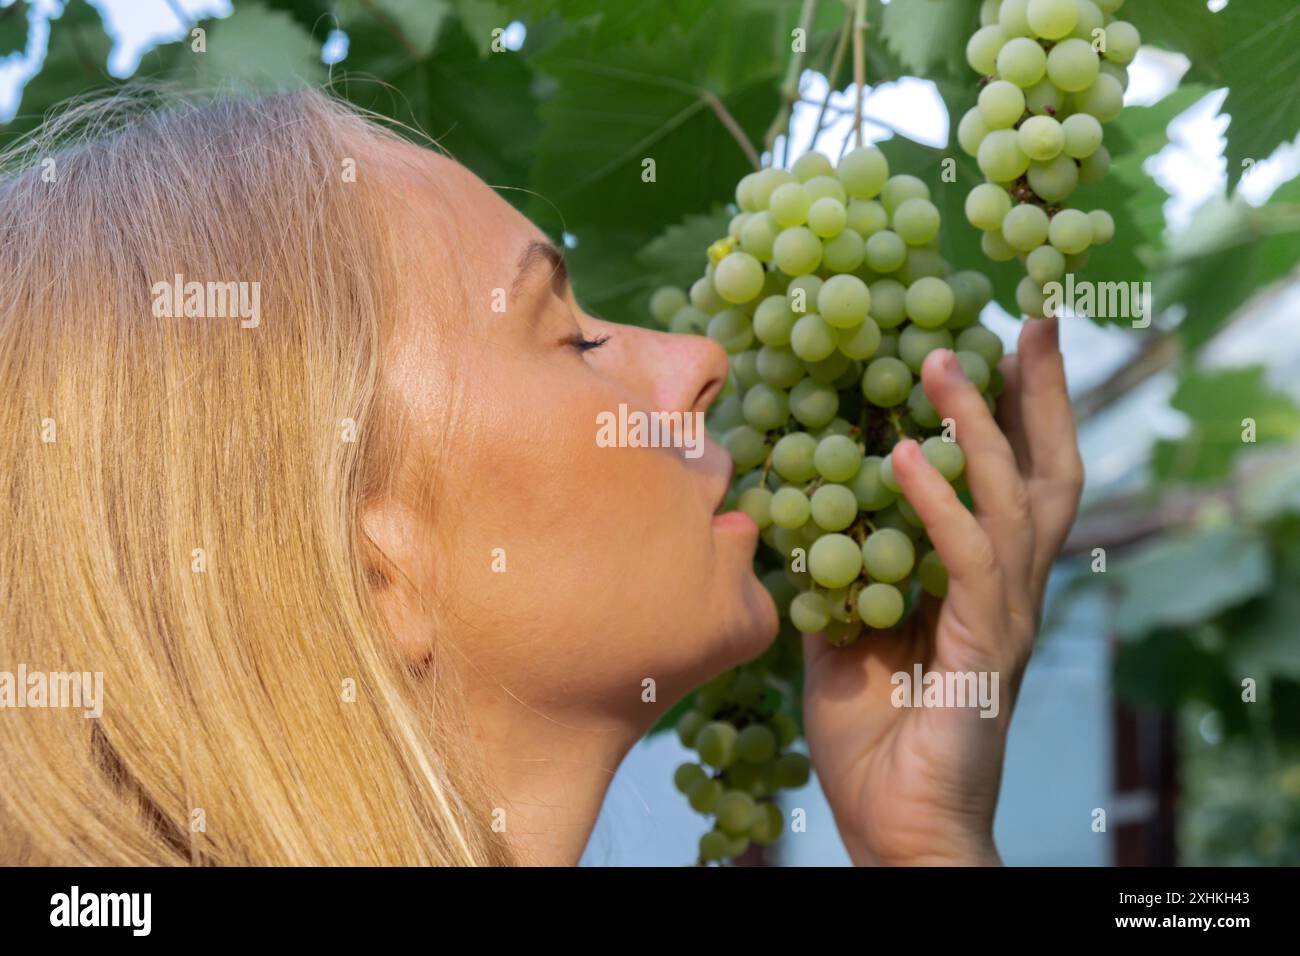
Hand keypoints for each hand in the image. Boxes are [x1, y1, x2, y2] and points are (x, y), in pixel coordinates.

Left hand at [801, 317, 1083, 865]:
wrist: (896, 828)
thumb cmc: (876, 740)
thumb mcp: (840, 637)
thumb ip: (834, 576)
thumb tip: (796, 520)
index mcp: (981, 582)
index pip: (1012, 479)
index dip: (1014, 412)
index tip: (996, 341)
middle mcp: (1008, 590)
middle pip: (1046, 472)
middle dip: (1040, 395)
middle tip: (1027, 319)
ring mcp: (1004, 619)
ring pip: (1012, 502)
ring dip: (977, 427)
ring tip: (939, 364)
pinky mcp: (985, 652)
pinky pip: (968, 563)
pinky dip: (938, 505)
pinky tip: (902, 457)